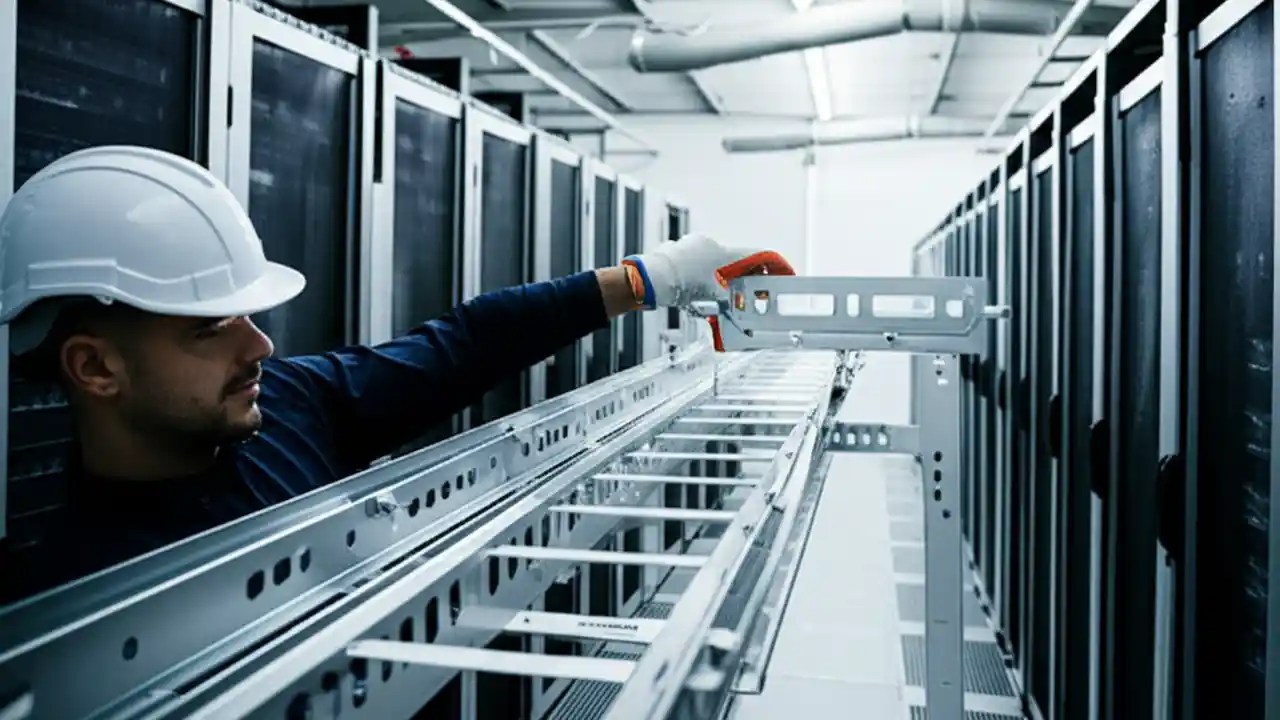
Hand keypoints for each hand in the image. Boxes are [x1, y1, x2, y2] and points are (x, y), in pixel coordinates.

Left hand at [621, 234, 794, 308]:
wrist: (647, 281)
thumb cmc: (677, 285)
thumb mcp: (712, 298)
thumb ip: (731, 301)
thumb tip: (742, 307)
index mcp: (722, 252)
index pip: (758, 256)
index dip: (775, 266)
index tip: (786, 274)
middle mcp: (709, 245)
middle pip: (739, 262)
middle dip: (748, 279)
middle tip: (753, 296)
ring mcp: (692, 248)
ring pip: (718, 266)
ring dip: (725, 282)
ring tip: (722, 301)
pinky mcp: (679, 255)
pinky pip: (701, 267)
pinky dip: (707, 281)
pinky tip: (701, 296)